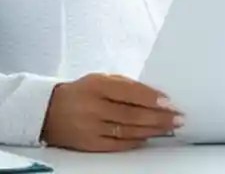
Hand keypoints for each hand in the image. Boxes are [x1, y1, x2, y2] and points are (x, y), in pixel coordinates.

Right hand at [41, 73, 183, 151]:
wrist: (47, 111)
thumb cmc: (81, 92)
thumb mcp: (100, 79)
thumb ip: (126, 85)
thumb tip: (155, 95)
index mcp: (97, 86)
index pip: (130, 92)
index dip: (151, 98)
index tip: (169, 102)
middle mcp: (93, 107)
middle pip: (132, 115)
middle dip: (159, 117)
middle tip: (177, 118)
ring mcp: (90, 128)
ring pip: (127, 131)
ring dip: (152, 130)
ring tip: (169, 128)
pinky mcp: (88, 144)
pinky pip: (116, 145)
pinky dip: (135, 141)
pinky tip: (148, 137)